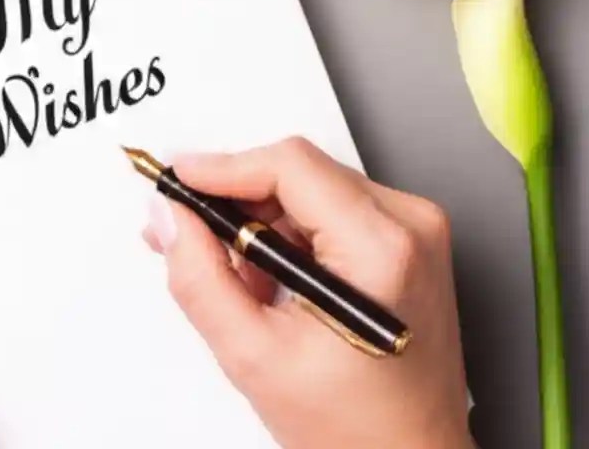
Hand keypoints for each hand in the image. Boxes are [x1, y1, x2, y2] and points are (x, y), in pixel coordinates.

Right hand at [143, 138, 473, 448]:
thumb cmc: (356, 428)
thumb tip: (170, 218)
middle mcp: (411, 226)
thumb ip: (200, 277)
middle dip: (236, 202)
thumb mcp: (254, 356)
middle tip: (188, 233)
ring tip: (239, 283)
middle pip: (300, 174)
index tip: (178, 177)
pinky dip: (293, 238)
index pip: (289, 165)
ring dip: (263, 225)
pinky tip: (273, 284)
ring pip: (314, 191)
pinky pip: (336, 212)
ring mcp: (417, 232)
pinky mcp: (412, 243)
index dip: (222, 167)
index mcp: (382, 248)